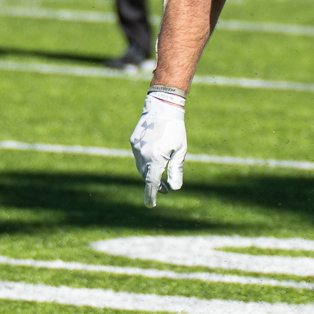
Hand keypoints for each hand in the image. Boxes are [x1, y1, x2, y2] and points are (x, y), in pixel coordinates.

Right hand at [130, 90, 186, 206]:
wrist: (162, 107)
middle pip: (146, 176)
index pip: (152, 183)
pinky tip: (154, 155)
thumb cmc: (175, 130)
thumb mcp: (180, 151)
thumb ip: (176, 170)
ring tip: (160, 173)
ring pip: (140, 167)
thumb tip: (173, 188)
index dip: (151, 195)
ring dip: (148, 172)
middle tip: (163, 188)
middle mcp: (143, 154)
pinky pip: (138, 156)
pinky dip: (145, 161)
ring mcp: (136, 148)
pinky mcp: (133, 142)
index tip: (150, 205)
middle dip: (153, 184)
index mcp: (156, 158)